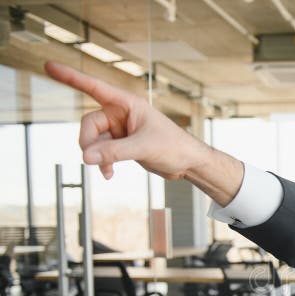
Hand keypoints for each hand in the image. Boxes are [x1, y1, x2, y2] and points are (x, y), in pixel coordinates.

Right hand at [43, 61, 242, 204]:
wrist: (189, 163)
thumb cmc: (175, 147)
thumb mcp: (143, 148)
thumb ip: (114, 151)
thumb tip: (85, 157)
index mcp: (128, 104)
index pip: (94, 87)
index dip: (70, 77)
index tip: (48, 66)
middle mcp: (121, 114)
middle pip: (89, 124)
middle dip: (89, 142)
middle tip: (93, 160)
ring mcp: (120, 129)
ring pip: (94, 140)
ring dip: (97, 156)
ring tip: (107, 170)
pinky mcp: (122, 144)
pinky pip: (101, 151)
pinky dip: (102, 162)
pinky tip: (108, 173)